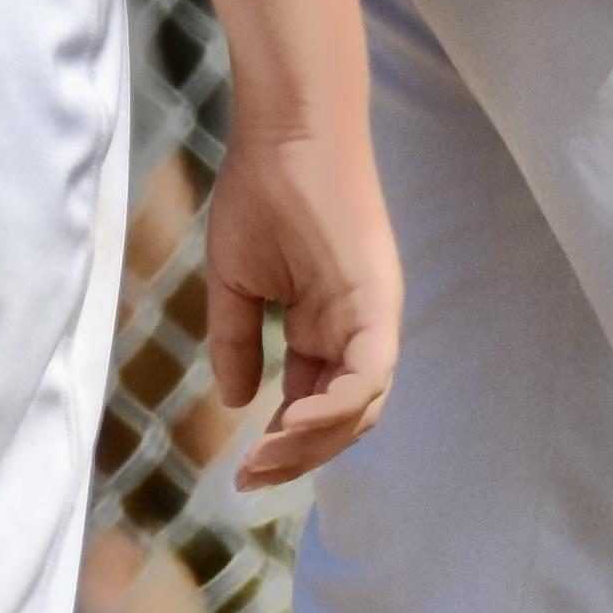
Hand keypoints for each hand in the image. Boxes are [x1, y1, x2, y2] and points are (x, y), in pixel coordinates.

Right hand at [198, 128, 401, 484]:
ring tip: (265, 459)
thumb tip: (234, 403)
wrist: (285, 133)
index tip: (242, 471)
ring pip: (361, 406)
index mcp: (330, 325)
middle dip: (298, 457)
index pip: (316, 403)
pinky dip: (336, 408)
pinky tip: (291, 425)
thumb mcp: (238, 284)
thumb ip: (238, 342)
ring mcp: (374, 315)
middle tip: (251, 479)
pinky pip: (368, 373)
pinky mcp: (378, 300)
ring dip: (313, 443)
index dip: (284, 443)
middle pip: (344, 417)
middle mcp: (360, 327)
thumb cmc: (262, 193)